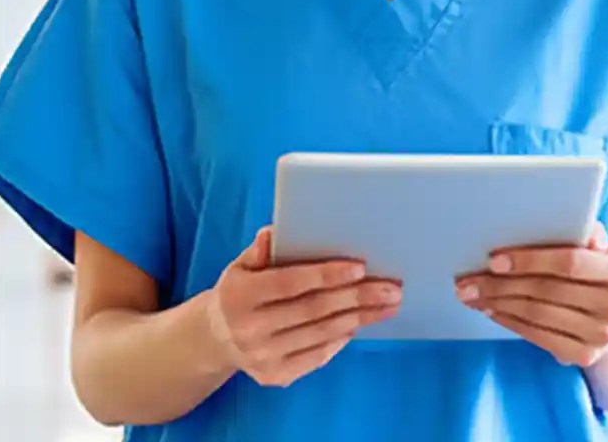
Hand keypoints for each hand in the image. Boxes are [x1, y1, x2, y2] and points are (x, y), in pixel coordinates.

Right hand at [207, 227, 400, 387]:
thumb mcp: (240, 266)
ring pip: (321, 334)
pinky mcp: (275, 376)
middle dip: (357, 298)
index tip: (361, 267)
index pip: (290, 283)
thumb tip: (277, 231)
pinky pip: (317, 356)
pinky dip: (341, 339)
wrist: (216, 339)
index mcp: (240, 296)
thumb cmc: (238, 293)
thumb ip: (260, 250)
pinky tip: (359, 324)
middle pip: (313, 310)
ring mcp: (263, 356)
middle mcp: (250, 329)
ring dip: (359, 318)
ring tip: (387, 305)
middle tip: (391, 289)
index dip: (326, 275)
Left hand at [456, 223, 607, 367]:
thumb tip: (561, 217)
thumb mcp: (602, 250)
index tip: (494, 259)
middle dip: (501, 283)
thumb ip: (584, 233)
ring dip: (498, 302)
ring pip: (537, 314)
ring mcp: (602, 336)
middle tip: (466, 280)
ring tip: (471, 293)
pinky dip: (509, 321)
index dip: (530, 260)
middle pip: (547, 290)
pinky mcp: (584, 356)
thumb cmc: (598, 274)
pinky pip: (537, 337)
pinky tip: (491, 310)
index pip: (570, 262)